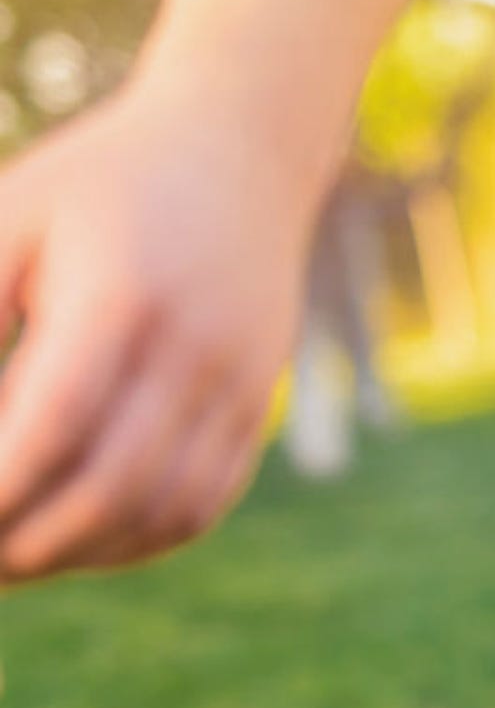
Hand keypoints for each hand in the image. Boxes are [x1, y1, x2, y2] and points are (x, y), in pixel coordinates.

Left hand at [0, 73, 327, 580]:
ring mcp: (241, 382)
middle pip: (112, 484)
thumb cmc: (98, 182)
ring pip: (164, 507)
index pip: (54, 425)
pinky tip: (82, 539)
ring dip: (83, 550)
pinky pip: (203, 499)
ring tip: (16, 559)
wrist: (242, 149)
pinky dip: (139, 538)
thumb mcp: (11, 219)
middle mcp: (196, 351)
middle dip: (28, 541)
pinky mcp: (258, 402)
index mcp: (123, 299)